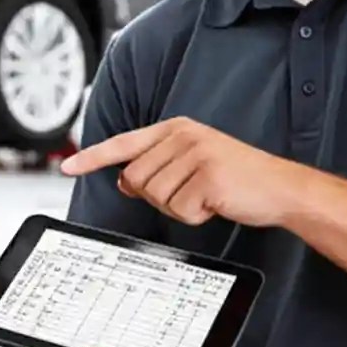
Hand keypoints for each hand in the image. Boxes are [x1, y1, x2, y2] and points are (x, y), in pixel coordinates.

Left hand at [60, 117, 299, 227]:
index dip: (92, 157)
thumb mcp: (193, 164)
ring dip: (179, 207)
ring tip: (206, 196)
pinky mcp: (208, 177)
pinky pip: (179, 210)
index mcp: (176, 129)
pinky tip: (215, 204)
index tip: (67, 167)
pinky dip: (195, 217)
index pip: (124, 143)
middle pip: (136, 178)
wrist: (280, 187)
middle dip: (158, 195)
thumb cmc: (236, 177)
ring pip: (155, 196)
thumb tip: (124, 178)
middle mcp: (183, 136)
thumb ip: (157, 166)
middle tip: (191, 192)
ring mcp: (196, 155)